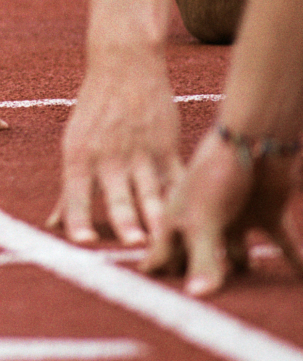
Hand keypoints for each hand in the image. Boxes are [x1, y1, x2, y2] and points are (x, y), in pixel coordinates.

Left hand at [47, 59, 181, 246]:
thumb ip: (69, 188)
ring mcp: (140, 150)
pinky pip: (176, 178)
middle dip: (126, 221)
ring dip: (158, 217)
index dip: (79, 218)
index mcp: (78, 154)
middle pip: (117, 195)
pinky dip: (183, 200)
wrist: (124, 64)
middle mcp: (108, 155)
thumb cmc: (94, 110)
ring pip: (151, 191)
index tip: (84, 243)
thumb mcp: (75, 145)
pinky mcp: (166, 146)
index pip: (75, 192)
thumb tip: (53, 223)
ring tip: (166, 241)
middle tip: (133, 245)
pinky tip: (192, 219)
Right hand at [142, 128, 302, 295]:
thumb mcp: (204, 220)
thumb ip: (202, 259)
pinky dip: (295, 260)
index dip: (159, 277)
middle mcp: (202, 223)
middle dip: (202, 280)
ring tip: (253, 294)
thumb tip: (197, 298)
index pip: (161, 257)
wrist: (255, 137)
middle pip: (198, 260)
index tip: (158, 301)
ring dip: (245, 272)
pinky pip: (283, 244)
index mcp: (176, 220)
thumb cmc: (215, 174)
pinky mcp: (265, 214)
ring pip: (237, 257)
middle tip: (208, 308)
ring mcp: (233, 219)